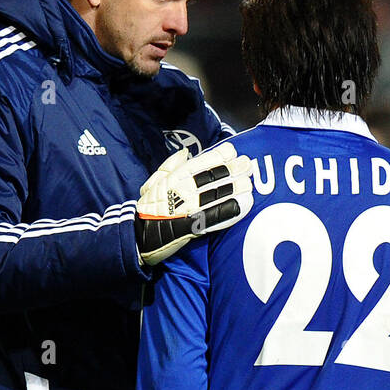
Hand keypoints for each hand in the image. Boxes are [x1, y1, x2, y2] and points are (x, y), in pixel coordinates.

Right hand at [136, 142, 253, 264]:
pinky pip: (217, 216)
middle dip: (232, 170)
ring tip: (249, 184)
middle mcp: (182, 191)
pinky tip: (244, 204)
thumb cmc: (147, 210)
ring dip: (236, 188)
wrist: (140, 237)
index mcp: (174, 179)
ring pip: (217, 194)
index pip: (200, 163)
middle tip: (247, 164)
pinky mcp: (194, 226)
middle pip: (212, 177)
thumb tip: (185, 153)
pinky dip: (231, 209)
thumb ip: (169, 166)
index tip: (232, 152)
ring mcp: (189, 208)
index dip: (218, 156)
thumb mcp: (153, 183)